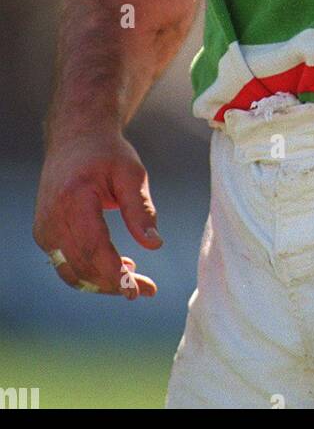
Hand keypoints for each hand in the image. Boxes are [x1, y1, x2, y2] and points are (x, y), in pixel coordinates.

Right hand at [33, 132, 161, 297]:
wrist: (76, 137)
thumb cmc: (107, 153)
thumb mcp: (131, 174)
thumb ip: (140, 209)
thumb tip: (155, 244)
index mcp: (73, 198)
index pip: (93, 247)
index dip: (114, 273)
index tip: (137, 291)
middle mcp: (52, 216)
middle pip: (82, 265)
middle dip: (114, 283)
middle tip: (146, 289)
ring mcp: (44, 227)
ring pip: (72, 271)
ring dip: (102, 282)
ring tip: (134, 277)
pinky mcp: (44, 234)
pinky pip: (65, 264)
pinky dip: (90, 272)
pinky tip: (117, 266)